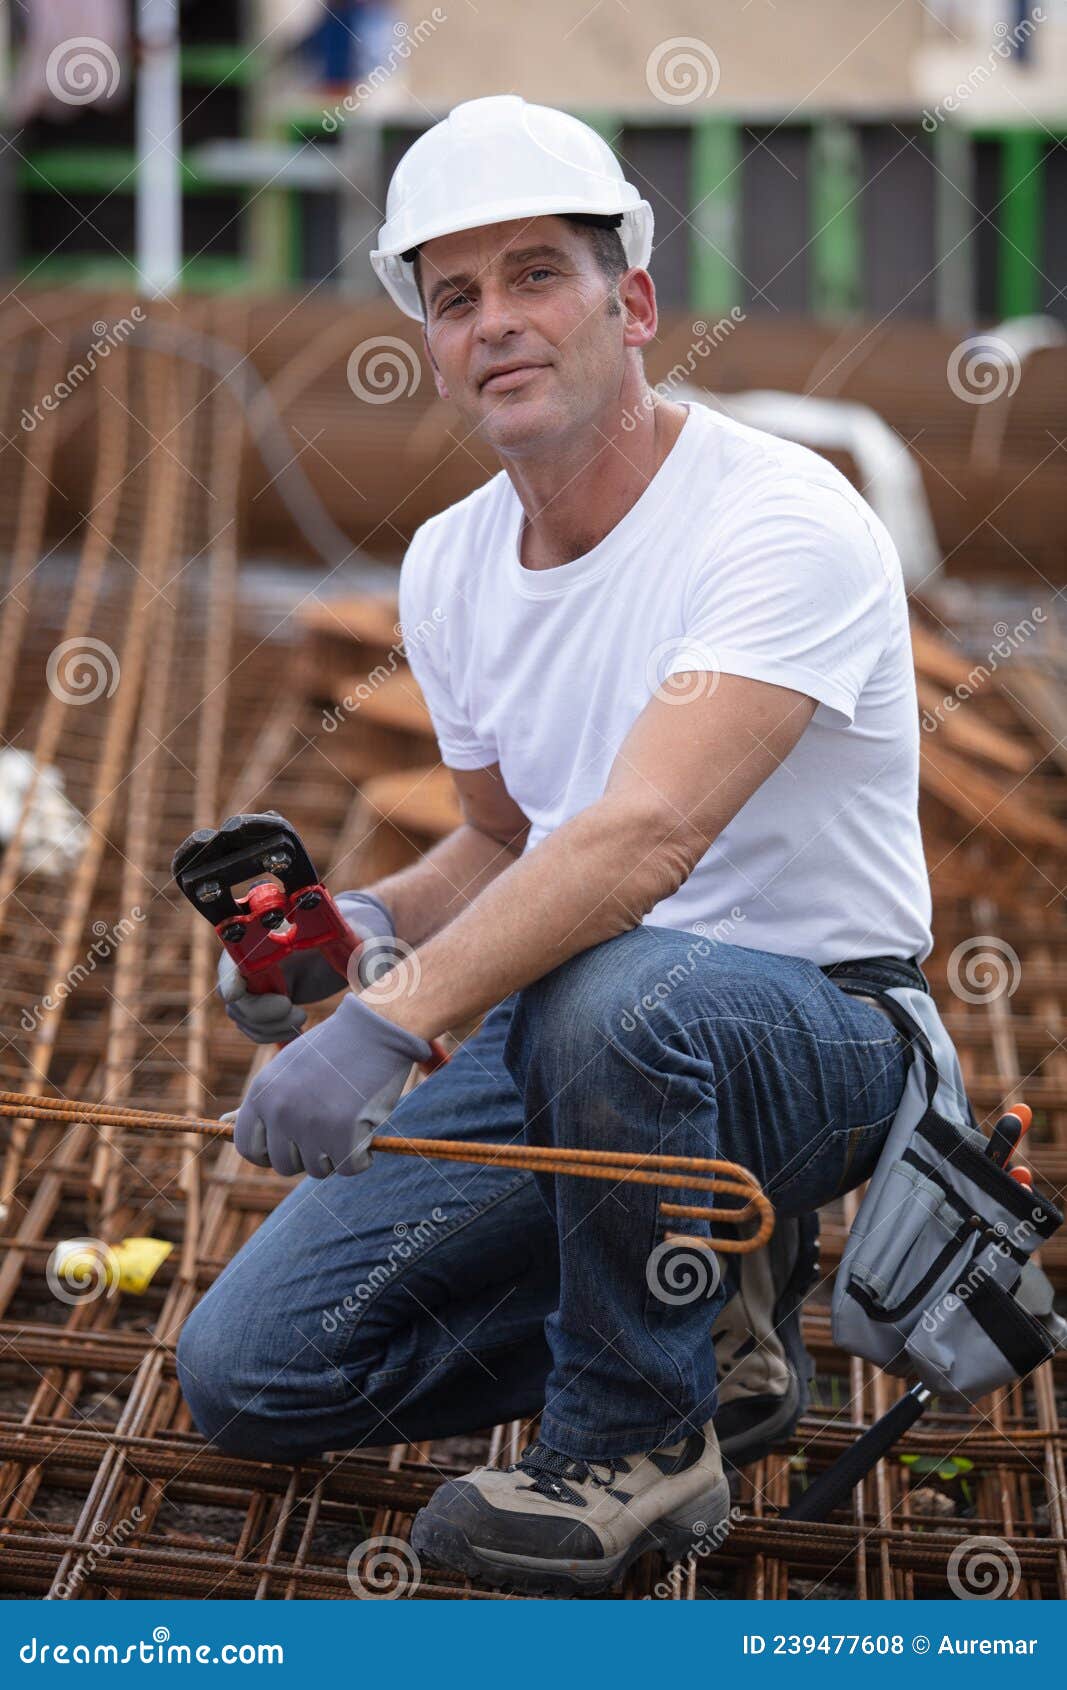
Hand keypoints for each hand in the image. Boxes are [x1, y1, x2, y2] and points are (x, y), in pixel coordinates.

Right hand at [217, 890, 398, 1044]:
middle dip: (260, 1012)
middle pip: (236, 995)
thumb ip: (365, 956)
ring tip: (301, 1019)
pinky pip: (256, 1027)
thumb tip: (367, 976)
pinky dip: (273, 1034)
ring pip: (243, 1016)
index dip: (229, 977)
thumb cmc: (357, 937)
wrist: (355, 949)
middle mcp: (256, 960)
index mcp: (270, 937)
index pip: (233, 958)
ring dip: (268, 1027)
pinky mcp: (268, 1002)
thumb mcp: (364, 942)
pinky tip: (298, 1032)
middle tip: (296, 1012)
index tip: (237, 994)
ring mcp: (260, 983)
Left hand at [233, 990, 430, 1176]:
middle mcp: (279, 1111)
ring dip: (336, 1155)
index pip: (249, 1148)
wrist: (375, 1029)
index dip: (270, 1154)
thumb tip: (221, 1124)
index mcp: (261, 1094)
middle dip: (308, 1156)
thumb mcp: (286, 1070)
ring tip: (349, 1124)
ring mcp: (310, 1124)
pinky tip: (367, 1130)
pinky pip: (350, 1167)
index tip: (291, 1147)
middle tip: (329, 1131)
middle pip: (284, 1165)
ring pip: (318, 1169)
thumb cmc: (333, 1049)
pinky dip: (362, 1157)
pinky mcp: (343, 1133)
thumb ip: (260, 1101)